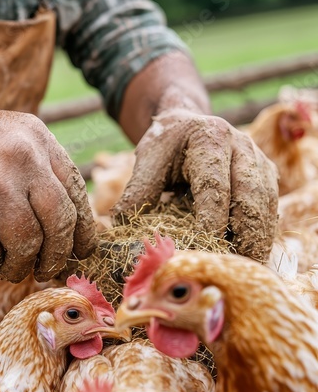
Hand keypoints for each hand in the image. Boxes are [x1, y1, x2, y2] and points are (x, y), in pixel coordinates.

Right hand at [0, 97, 96, 281]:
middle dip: (58, 254)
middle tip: (48, 268)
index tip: (83, 251)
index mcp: (38, 138)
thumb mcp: (12, 137)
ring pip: (28, 244)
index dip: (83, 230)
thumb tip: (74, 232)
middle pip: (60, 222)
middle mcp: (21, 159)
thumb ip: (42, 171)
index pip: (75, 192)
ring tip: (13, 265)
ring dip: (23, 264)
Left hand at [113, 109, 278, 260]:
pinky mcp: (267, 174)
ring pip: (265, 202)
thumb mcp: (148, 160)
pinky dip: (263, 232)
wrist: (187, 124)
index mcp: (210, 137)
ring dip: (259, 237)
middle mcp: (241, 145)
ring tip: (247, 267)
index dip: (212, 218)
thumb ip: (138, 191)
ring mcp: (258, 159)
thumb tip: (121, 228)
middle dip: (245, 232)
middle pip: (249, 194)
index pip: (214, 184)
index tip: (205, 248)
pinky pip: (270, 206)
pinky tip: (253, 255)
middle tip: (234, 266)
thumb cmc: (166, 145)